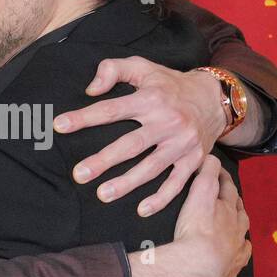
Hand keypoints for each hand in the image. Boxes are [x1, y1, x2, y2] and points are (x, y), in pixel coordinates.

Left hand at [53, 56, 227, 216]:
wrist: (215, 100)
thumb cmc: (170, 85)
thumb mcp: (144, 67)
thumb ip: (114, 69)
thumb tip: (90, 89)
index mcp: (151, 98)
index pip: (112, 109)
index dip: (85, 117)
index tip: (60, 126)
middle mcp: (167, 122)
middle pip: (131, 144)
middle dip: (104, 160)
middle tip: (79, 173)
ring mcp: (182, 143)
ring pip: (152, 167)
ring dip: (127, 183)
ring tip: (102, 194)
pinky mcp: (194, 160)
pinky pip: (177, 183)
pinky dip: (162, 198)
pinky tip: (142, 209)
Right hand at [171, 155, 249, 276]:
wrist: (197, 266)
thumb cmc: (196, 230)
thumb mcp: (199, 194)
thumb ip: (206, 174)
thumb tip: (211, 158)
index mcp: (229, 215)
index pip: (230, 194)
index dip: (225, 184)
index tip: (221, 178)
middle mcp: (237, 237)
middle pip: (241, 220)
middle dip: (238, 212)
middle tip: (233, 208)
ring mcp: (234, 261)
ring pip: (243, 249)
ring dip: (242, 244)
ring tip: (240, 241)